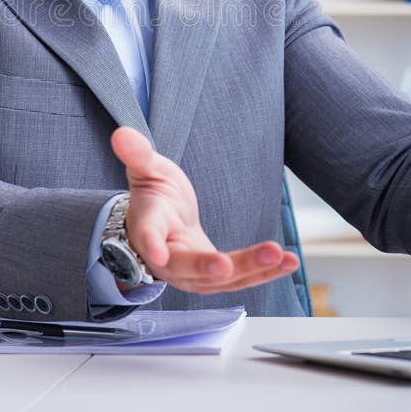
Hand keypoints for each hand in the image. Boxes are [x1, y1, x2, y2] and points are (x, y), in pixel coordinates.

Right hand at [110, 126, 299, 293]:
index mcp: (147, 227)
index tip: (157, 254)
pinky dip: (265, 272)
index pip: (147, 235)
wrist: (162, 221)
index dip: (151, 244)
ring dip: (250, 269)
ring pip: (220, 278)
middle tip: (226, 265)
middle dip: (207, 266)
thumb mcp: (146, 168)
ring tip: (279, 256)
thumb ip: (137, 154)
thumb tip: (121, 133)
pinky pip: (240, 277)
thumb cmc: (153, 194)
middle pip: (187, 266)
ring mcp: (192, 272)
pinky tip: (289, 262)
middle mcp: (167, 257)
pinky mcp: (216, 276)